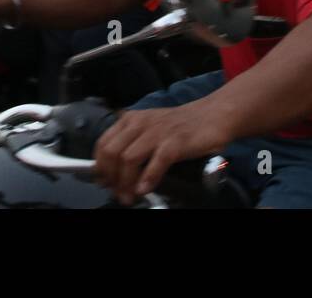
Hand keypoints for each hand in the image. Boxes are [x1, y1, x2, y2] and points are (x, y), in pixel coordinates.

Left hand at [93, 105, 230, 203]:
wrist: (212, 115)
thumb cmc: (181, 126)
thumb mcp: (150, 129)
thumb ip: (133, 144)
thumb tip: (115, 171)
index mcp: (131, 120)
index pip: (103, 144)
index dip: (99, 167)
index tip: (103, 182)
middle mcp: (140, 123)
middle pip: (111, 152)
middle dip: (110, 178)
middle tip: (117, 193)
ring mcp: (158, 132)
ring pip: (129, 159)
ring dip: (126, 183)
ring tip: (129, 197)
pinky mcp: (176, 142)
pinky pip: (156, 162)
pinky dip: (148, 178)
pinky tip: (145, 189)